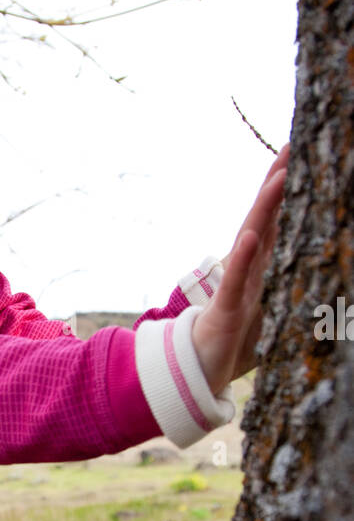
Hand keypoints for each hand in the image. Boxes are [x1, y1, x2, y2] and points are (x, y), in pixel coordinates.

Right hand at [191, 143, 289, 395]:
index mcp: (260, 269)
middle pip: (263, 218)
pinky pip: (235, 279)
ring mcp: (237, 286)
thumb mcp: (272, 318)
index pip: (275, 222)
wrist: (200, 373)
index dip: (285, 192)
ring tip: (278, 178)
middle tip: (291, 146)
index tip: (298, 158)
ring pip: (252, 240)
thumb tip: (321, 292)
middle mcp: (248, 270)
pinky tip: (250, 235)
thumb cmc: (235, 346)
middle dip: (276, 183)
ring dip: (264, 209)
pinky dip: (242, 257)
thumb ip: (287, 298)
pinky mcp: (227, 309)